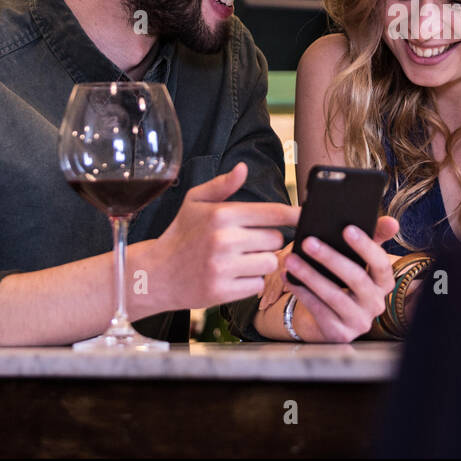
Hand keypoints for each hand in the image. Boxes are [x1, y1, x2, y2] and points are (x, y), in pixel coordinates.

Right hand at [150, 162, 295, 310]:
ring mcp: (223, 267)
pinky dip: (250, 282)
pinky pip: (257, 285)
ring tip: (240, 260)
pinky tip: (233, 276)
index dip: (292, 214)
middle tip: (247, 243)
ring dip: (261, 262)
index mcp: (222, 214)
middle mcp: (224, 240)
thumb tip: (243, 168)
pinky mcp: (222, 291)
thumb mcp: (195, 202)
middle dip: (267, 241)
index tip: (304, 215)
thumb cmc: (181, 234)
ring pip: (270, 263)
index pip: (272, 212)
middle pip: (276, 239)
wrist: (155, 274)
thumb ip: (222, 185)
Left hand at [284, 215, 398, 342]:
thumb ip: (374, 239)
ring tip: (291, 259)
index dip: (365, 246)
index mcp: (384, 283)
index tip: (347, 228)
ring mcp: (360, 321)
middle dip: (330, 258)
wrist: (330, 317)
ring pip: (334, 296)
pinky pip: (319, 310)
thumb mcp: (358, 260)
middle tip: (308, 242)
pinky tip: (288, 277)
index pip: (380, 264)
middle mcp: (376, 304)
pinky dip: (302, 292)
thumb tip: (392, 222)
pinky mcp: (340, 333)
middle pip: (356, 279)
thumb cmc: (344, 281)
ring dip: (310, 275)